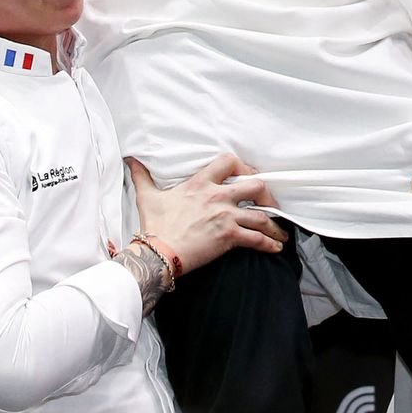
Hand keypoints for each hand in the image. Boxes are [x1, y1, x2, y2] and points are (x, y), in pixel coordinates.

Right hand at [127, 154, 286, 273]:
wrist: (157, 253)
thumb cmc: (154, 225)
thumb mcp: (148, 196)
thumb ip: (142, 176)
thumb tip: (130, 159)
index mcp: (201, 183)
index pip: (230, 162)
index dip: (244, 167)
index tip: (249, 176)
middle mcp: (217, 196)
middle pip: (255, 185)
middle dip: (267, 195)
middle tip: (270, 205)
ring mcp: (225, 216)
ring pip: (261, 215)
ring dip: (274, 226)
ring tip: (280, 234)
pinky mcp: (228, 237)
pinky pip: (256, 239)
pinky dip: (269, 244)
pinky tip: (275, 248)